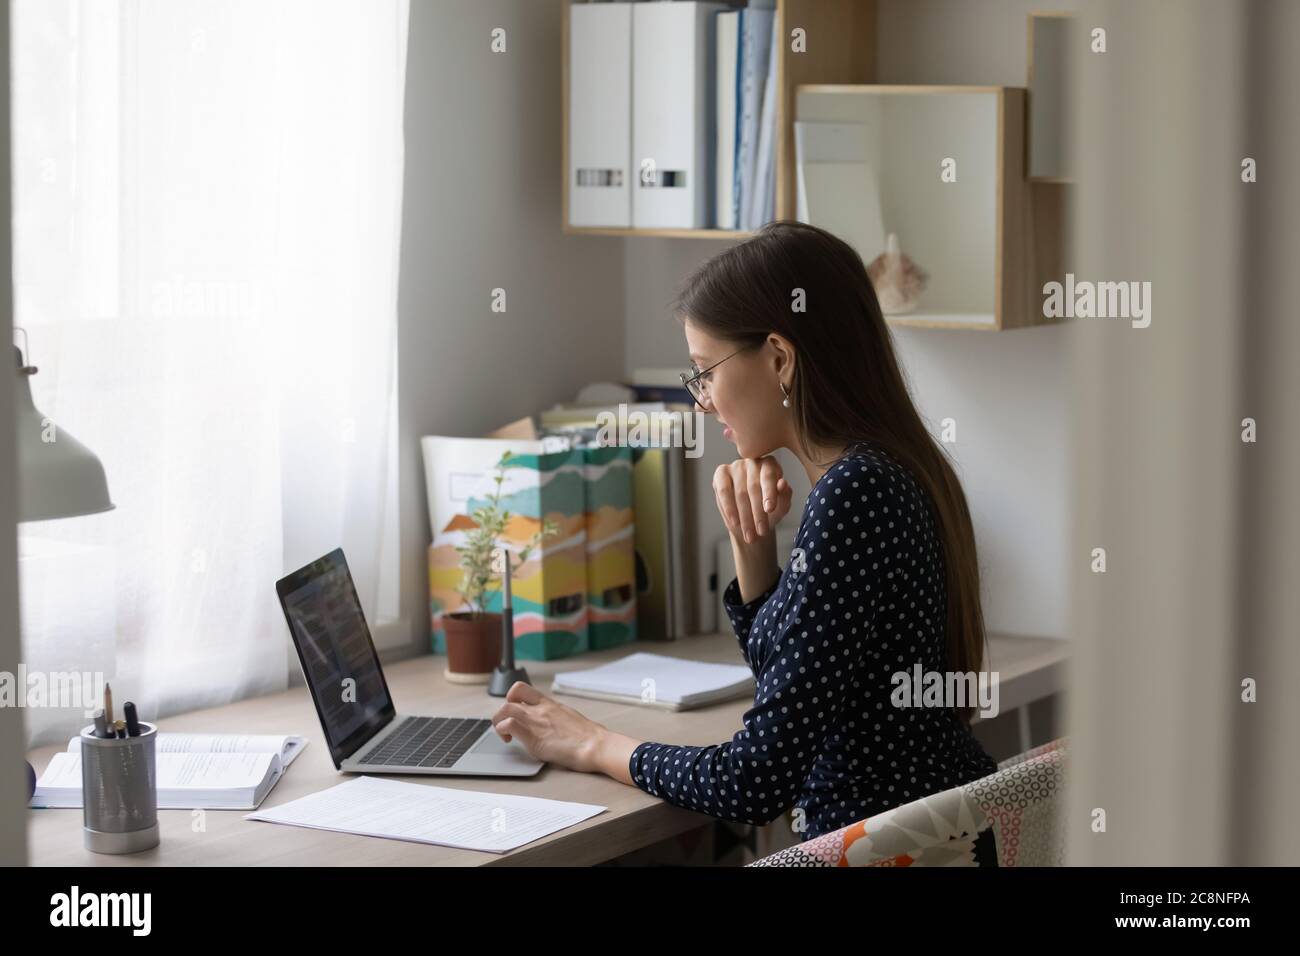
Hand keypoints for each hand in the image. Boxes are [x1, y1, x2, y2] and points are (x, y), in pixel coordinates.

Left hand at [491, 681, 608, 773]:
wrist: (597, 746)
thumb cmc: (589, 737)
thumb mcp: (570, 718)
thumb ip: (557, 718)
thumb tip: (555, 725)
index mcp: (550, 704)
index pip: (523, 689)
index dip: (512, 698)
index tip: (514, 710)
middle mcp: (542, 710)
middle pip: (511, 697)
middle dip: (502, 711)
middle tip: (506, 726)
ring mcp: (537, 722)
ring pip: (506, 708)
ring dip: (499, 721)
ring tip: (504, 735)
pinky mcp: (534, 738)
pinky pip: (510, 725)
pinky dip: (504, 730)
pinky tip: (510, 740)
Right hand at [713, 456, 792, 543]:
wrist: (752, 522)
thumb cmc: (769, 510)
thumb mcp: (782, 506)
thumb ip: (785, 495)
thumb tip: (783, 484)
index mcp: (770, 464)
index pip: (769, 476)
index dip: (769, 494)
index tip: (769, 510)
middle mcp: (753, 461)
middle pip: (753, 486)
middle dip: (757, 512)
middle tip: (761, 531)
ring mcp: (736, 466)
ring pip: (739, 492)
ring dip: (745, 516)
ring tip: (750, 534)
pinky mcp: (721, 474)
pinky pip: (724, 491)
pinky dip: (729, 508)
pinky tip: (735, 522)